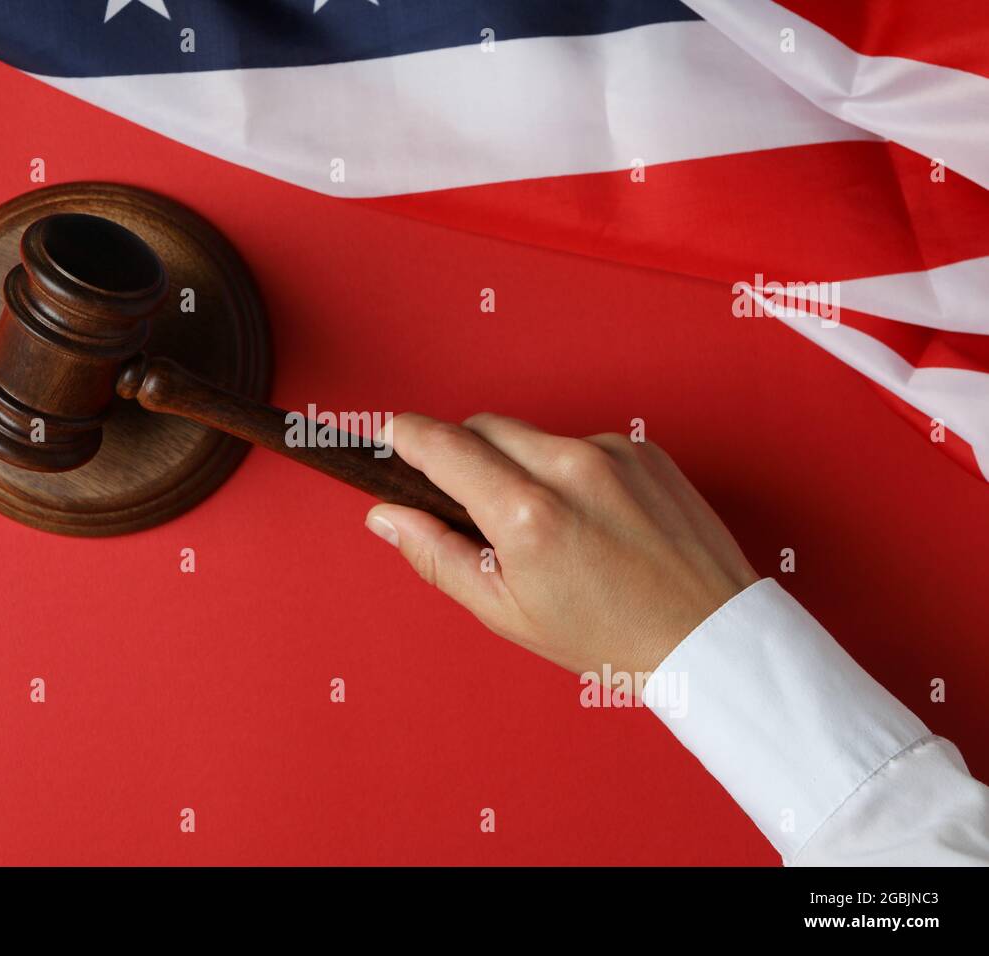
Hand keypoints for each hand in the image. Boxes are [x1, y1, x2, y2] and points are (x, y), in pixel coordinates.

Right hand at [365, 413, 758, 675]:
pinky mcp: (644, 448)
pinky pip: (580, 443)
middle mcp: (569, 468)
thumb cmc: (609, 636)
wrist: (709, 635)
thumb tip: (385, 517)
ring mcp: (612, 452)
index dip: (405, 436)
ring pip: (532, 437)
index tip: (388, 437)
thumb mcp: (507, 612)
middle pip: (483, 427)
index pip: (442, 446)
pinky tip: (591, 518)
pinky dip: (568, 470)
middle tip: (470, 505)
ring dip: (519, 465)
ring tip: (547, 526)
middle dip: (462, 453)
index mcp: (527, 515)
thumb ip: (436, 556)